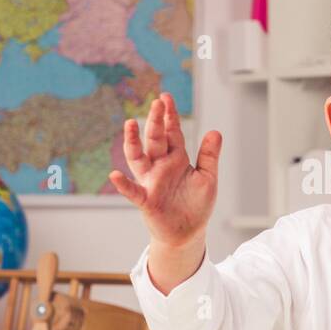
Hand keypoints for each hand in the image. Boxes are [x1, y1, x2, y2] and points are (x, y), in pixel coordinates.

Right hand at [108, 92, 221, 247]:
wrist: (188, 232)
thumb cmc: (196, 205)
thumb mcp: (208, 178)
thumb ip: (209, 156)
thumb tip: (215, 131)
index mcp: (176, 158)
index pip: (172, 132)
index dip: (169, 116)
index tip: (165, 97)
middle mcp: (161, 166)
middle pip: (156, 139)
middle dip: (156, 121)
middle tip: (157, 103)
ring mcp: (151, 181)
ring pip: (139, 158)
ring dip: (133, 142)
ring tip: (130, 124)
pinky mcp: (146, 200)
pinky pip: (133, 191)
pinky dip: (123, 184)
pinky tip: (114, 175)